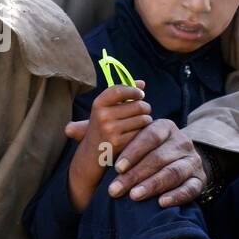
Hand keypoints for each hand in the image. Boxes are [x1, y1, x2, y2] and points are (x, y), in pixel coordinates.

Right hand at [63, 81, 150, 209]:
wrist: (91, 155)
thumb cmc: (103, 128)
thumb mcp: (106, 110)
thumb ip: (123, 95)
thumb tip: (142, 83)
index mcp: (98, 104)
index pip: (119, 90)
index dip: (133, 90)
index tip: (141, 93)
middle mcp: (102, 116)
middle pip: (137, 105)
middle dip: (145, 107)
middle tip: (144, 111)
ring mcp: (110, 130)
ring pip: (143, 119)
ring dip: (146, 120)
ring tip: (141, 122)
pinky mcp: (118, 143)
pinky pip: (141, 133)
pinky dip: (144, 133)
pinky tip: (139, 134)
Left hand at [106, 118, 205, 206]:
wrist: (183, 161)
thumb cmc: (148, 150)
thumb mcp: (135, 139)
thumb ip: (111, 137)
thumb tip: (77, 131)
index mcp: (165, 127)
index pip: (150, 136)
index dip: (133, 152)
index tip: (117, 168)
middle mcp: (182, 141)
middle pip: (158, 157)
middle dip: (135, 174)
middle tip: (116, 189)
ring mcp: (192, 161)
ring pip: (173, 173)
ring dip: (153, 185)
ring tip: (134, 196)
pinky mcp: (200, 180)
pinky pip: (190, 189)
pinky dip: (176, 196)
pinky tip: (161, 203)